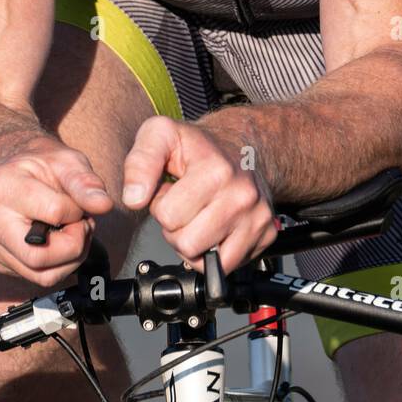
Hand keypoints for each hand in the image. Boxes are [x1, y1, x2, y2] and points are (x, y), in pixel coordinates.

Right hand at [0, 135, 113, 286]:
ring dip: (70, 259)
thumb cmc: (44, 166)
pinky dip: (59, 265)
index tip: (78, 202)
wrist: (21, 172)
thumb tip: (103, 205)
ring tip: (73, 232)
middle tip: (82, 225)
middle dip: (75, 245)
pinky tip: (59, 241)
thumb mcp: (68, 162)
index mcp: (1, 186)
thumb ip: (85, 183)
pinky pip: (37, 277)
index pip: (54, 213)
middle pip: (39, 257)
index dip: (77, 210)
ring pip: (41, 275)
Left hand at [122, 117, 276, 272]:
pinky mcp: (267, 234)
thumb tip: (134, 199)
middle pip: (188, 244)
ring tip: (199, 217)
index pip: (168, 217)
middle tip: (185, 206)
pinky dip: (216, 253)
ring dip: (195, 244)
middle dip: (177, 230)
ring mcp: (258, 217)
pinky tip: (215, 228)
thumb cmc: (198, 145)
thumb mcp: (160, 135)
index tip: (171, 190)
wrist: (243, 147)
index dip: (161, 205)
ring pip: (208, 261)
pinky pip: (229, 266)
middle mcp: (243, 195)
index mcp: (216, 170)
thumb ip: (140, 163)